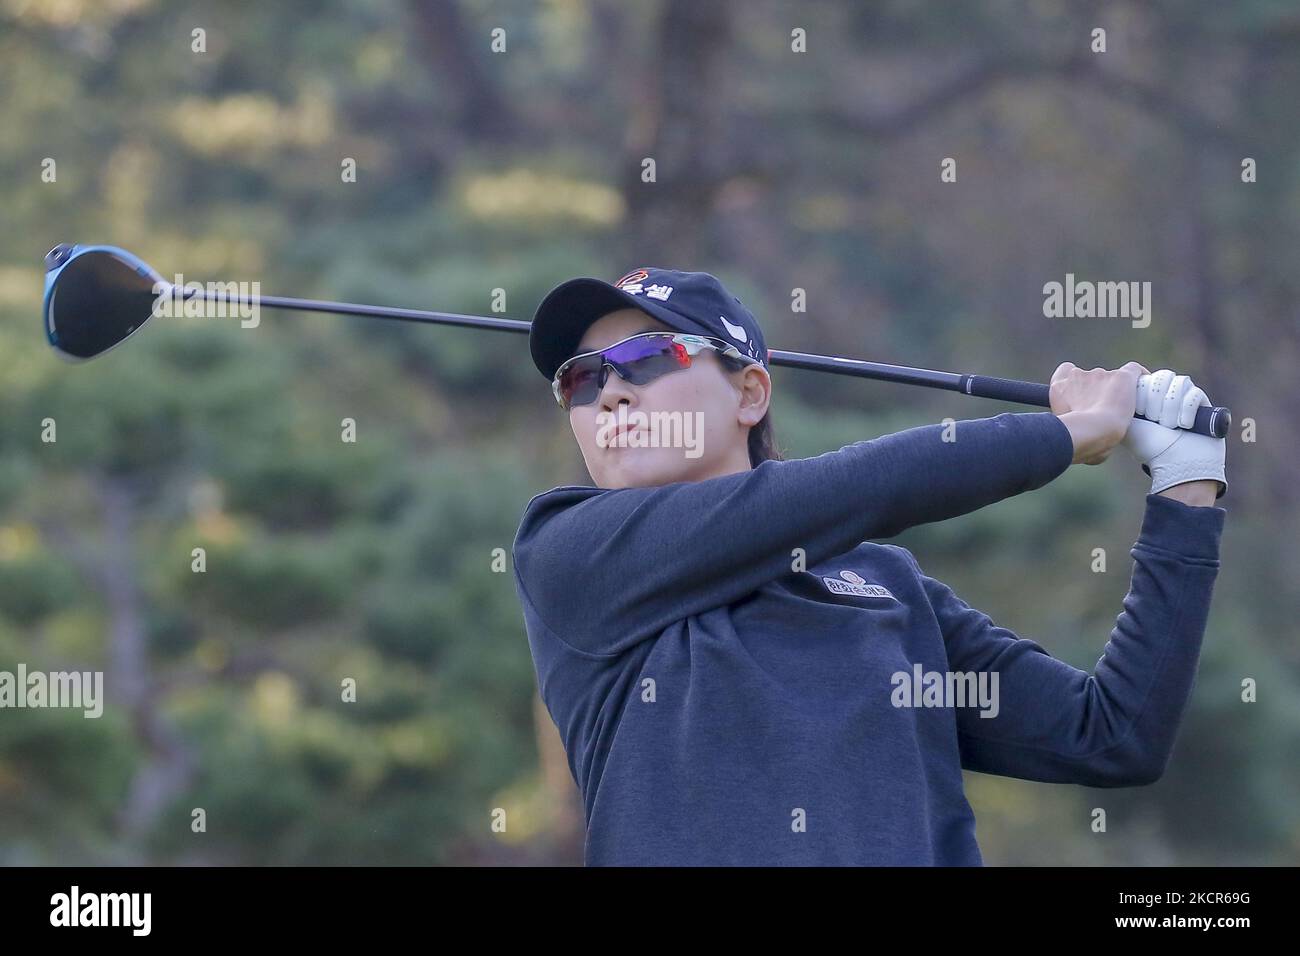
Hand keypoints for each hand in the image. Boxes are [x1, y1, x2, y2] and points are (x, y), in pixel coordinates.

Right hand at [1050, 361, 1148, 464]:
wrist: (1093, 432)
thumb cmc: (1077, 440)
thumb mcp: (1065, 430)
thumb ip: (1074, 426)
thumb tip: (1091, 450)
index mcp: (1059, 387)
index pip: (1067, 371)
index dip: (1076, 382)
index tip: (1083, 395)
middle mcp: (1078, 375)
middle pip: (1091, 377)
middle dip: (1098, 391)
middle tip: (1105, 410)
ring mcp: (1101, 374)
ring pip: (1112, 378)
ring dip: (1116, 390)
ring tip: (1123, 410)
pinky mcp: (1121, 376)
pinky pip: (1133, 370)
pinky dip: (1139, 376)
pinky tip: (1143, 387)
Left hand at [1121, 369, 1226, 498]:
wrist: (1177, 465)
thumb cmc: (1150, 447)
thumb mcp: (1128, 425)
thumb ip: (1119, 405)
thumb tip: (1112, 388)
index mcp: (1149, 398)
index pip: (1147, 376)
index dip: (1143, 391)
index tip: (1140, 412)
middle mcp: (1169, 395)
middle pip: (1164, 376)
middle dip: (1156, 398)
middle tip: (1154, 419)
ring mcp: (1187, 399)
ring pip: (1180, 382)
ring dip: (1171, 405)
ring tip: (1169, 425)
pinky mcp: (1205, 405)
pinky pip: (1196, 393)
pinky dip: (1187, 409)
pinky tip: (1185, 426)